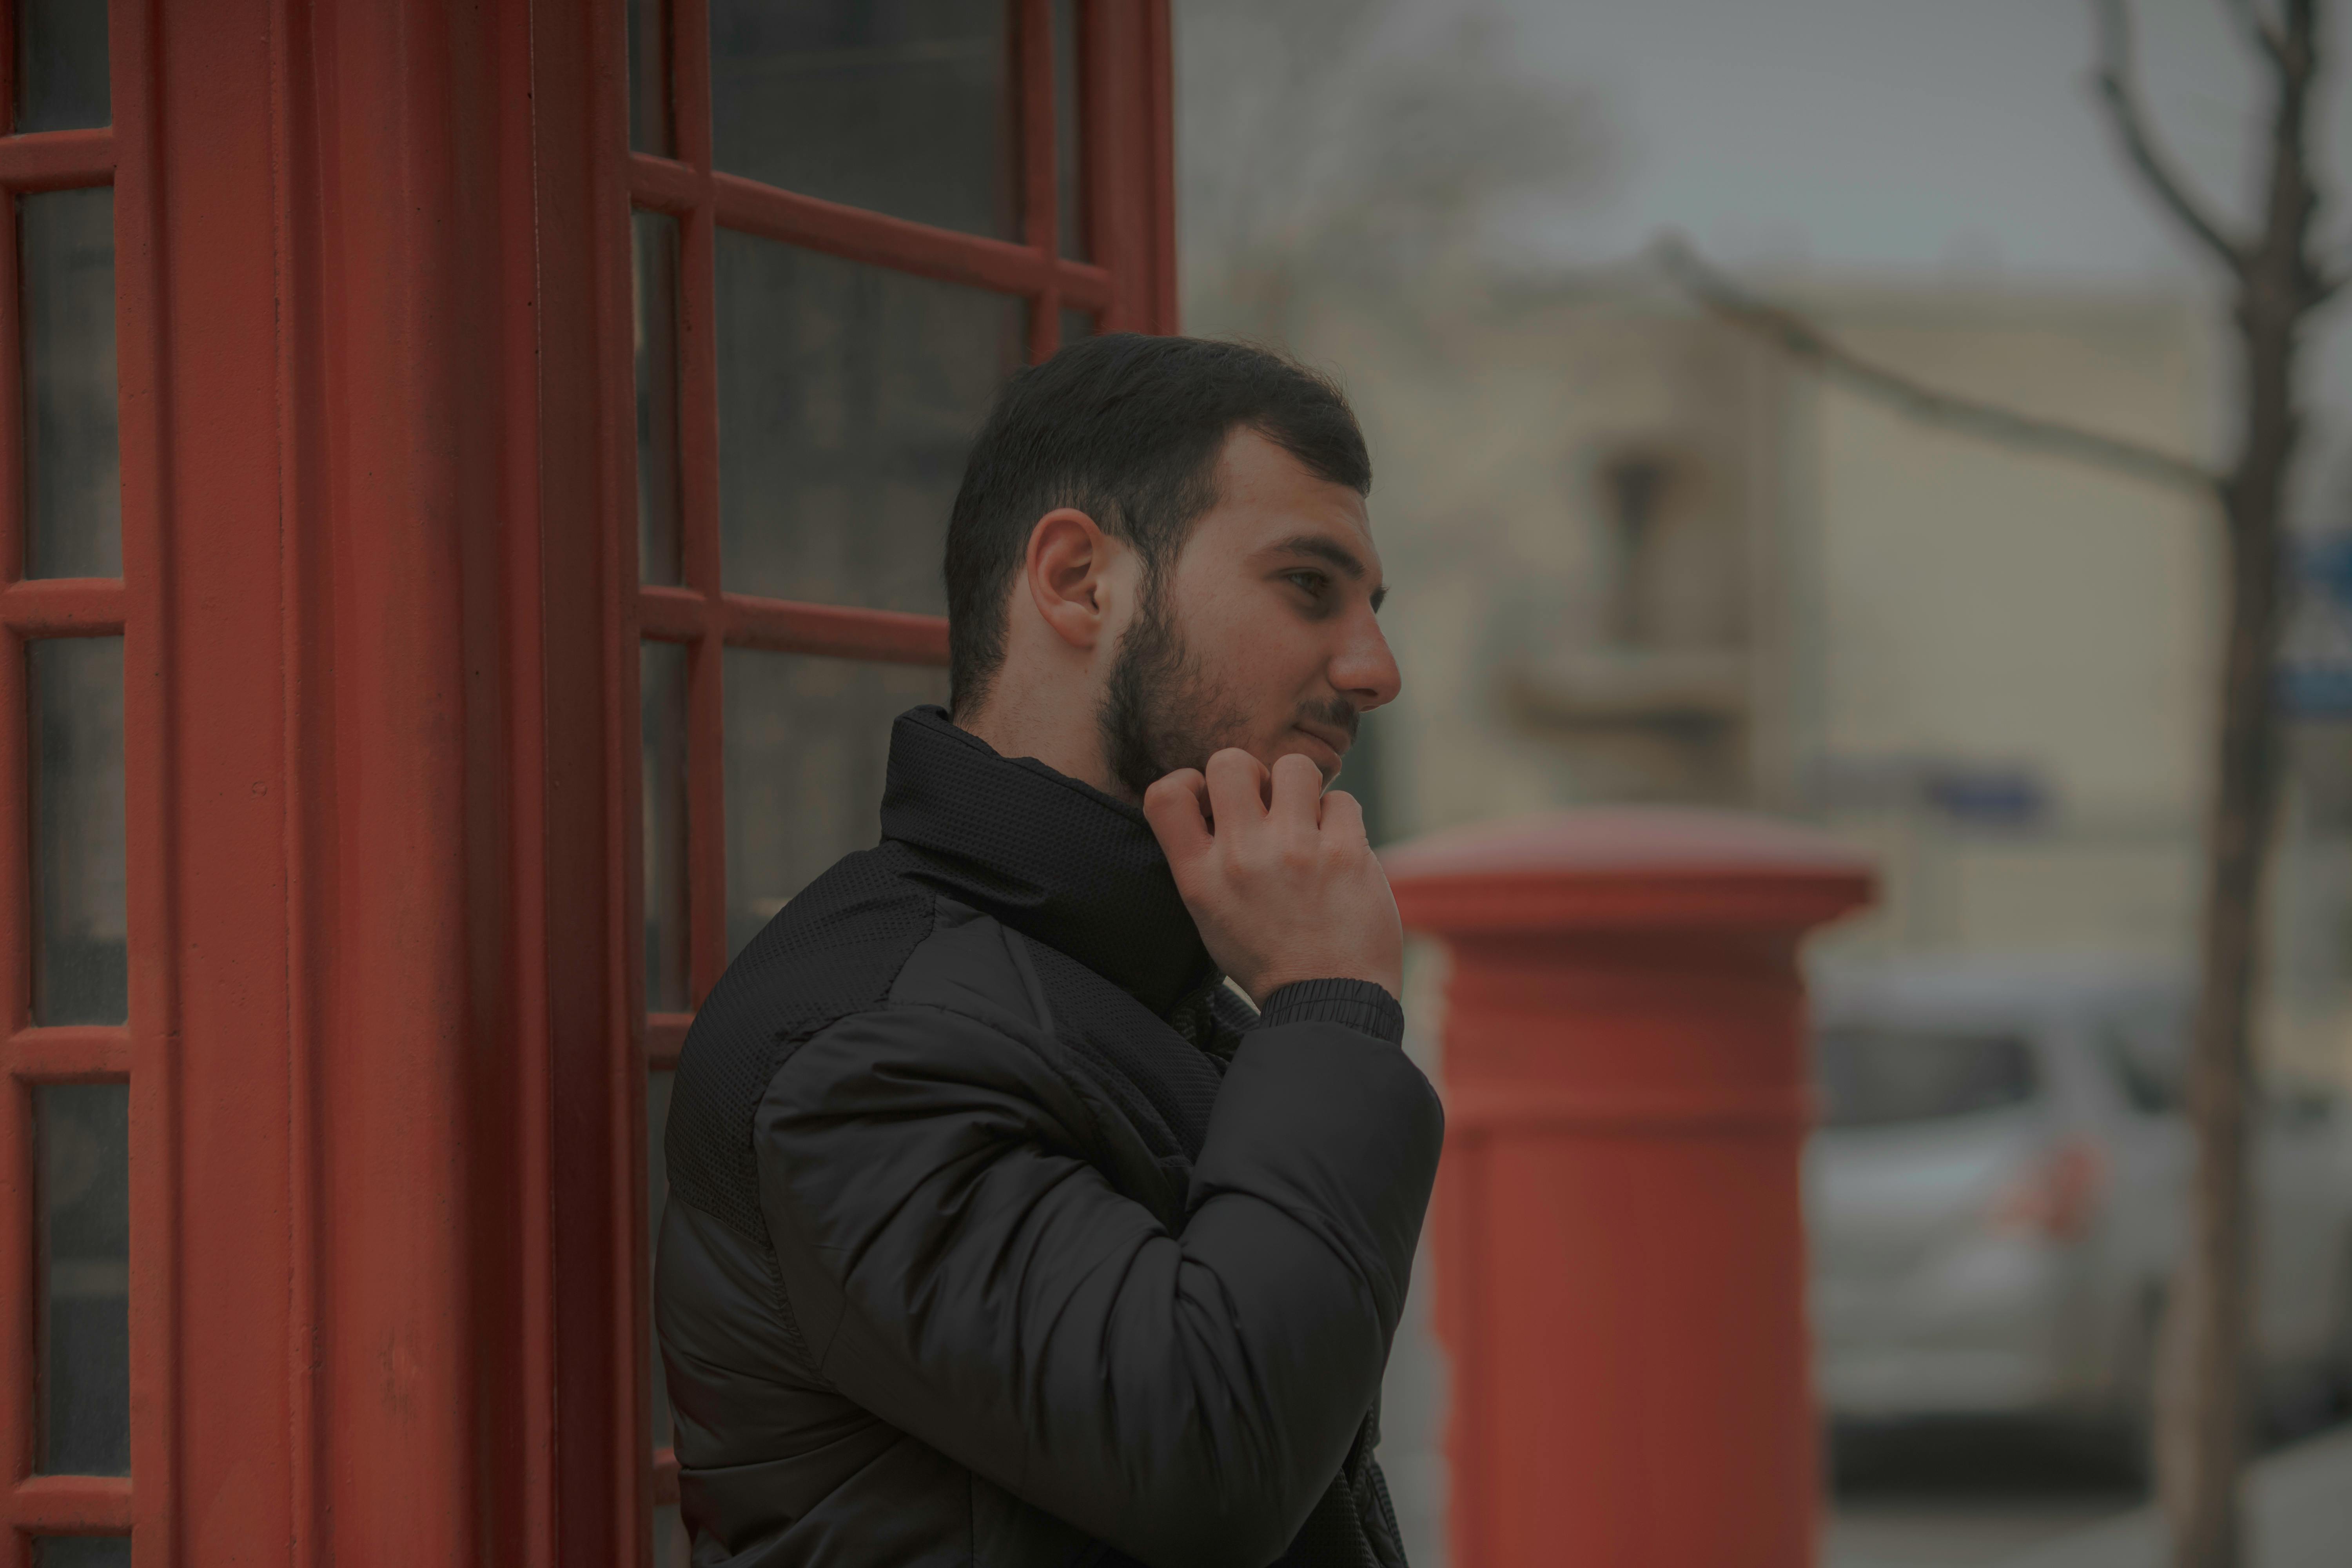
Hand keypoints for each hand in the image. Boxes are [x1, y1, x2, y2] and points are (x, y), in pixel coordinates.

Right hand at [1142, 749, 1403, 1004]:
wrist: (1328, 1001)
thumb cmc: (1269, 958)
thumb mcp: (1212, 916)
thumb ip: (1205, 859)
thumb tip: (1213, 801)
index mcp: (1199, 877)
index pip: (1165, 794)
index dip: (1188, 780)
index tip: (1211, 800)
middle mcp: (1241, 858)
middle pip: (1229, 762)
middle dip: (1252, 772)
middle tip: (1268, 805)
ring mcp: (1295, 851)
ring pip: (1294, 767)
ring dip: (1302, 788)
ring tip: (1308, 822)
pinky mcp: (1346, 852)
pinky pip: (1341, 799)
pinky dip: (1340, 819)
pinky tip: (1338, 850)